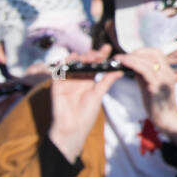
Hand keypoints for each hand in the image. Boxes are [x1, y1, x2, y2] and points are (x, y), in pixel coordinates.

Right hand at [49, 44, 121, 161]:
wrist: (73, 128)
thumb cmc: (86, 114)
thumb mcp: (98, 95)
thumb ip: (106, 81)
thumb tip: (120, 71)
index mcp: (89, 80)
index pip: (95, 64)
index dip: (100, 55)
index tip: (108, 48)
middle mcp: (78, 78)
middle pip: (83, 61)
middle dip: (91, 55)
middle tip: (100, 54)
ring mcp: (67, 80)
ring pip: (72, 63)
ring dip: (80, 58)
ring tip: (91, 57)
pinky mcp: (57, 84)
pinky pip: (58, 70)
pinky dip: (64, 63)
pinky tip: (72, 59)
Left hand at [114, 48, 176, 142]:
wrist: (167, 119)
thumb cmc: (158, 104)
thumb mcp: (150, 85)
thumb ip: (143, 75)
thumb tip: (132, 65)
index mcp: (167, 72)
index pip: (157, 53)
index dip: (143, 51)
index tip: (130, 54)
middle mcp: (168, 73)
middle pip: (153, 54)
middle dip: (135, 53)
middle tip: (121, 57)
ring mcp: (164, 80)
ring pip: (148, 62)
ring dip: (131, 59)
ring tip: (119, 60)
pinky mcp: (158, 88)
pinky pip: (146, 73)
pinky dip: (135, 67)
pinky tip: (126, 67)